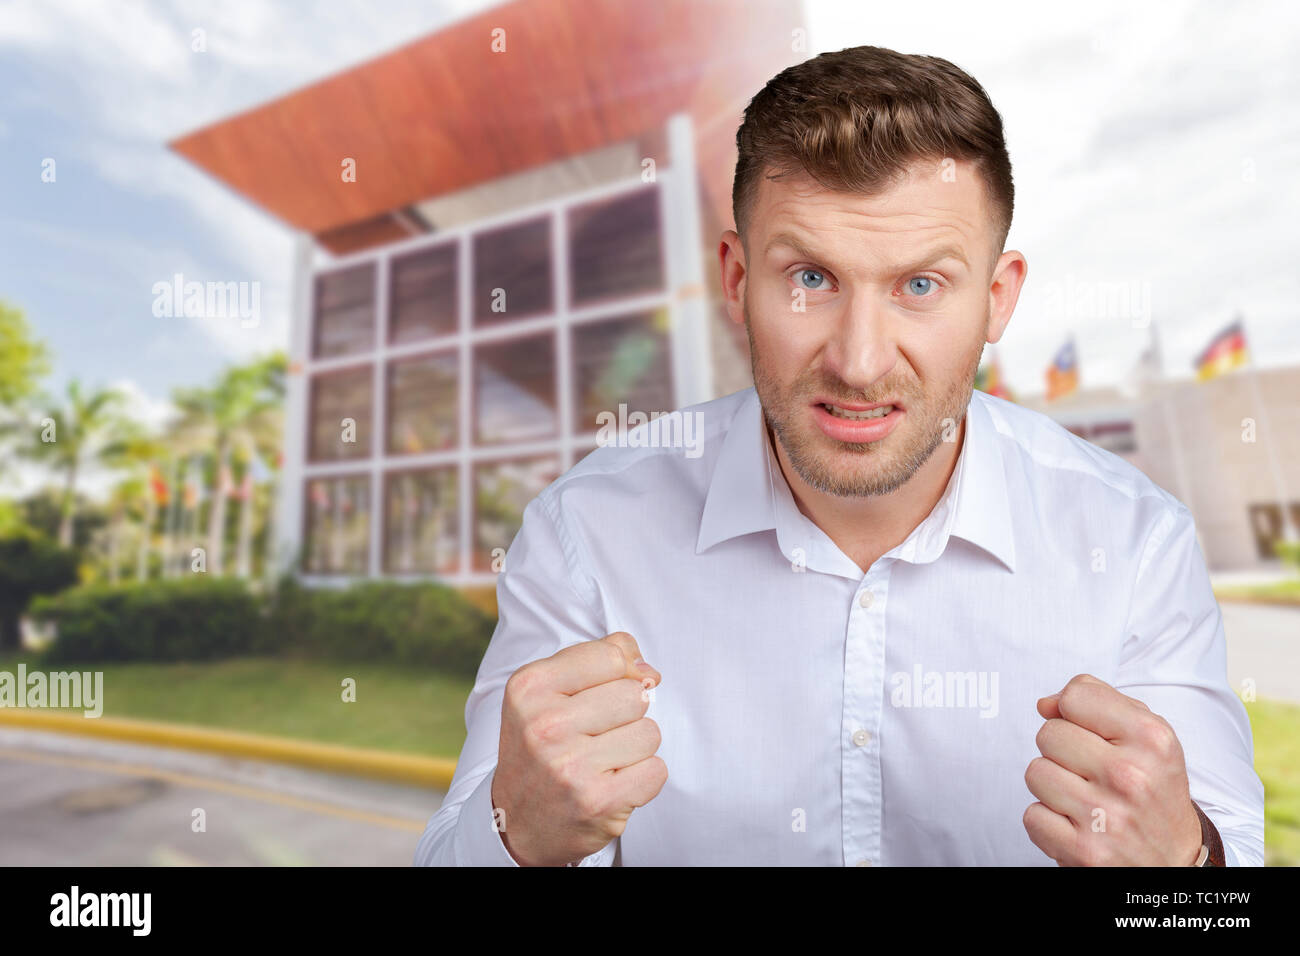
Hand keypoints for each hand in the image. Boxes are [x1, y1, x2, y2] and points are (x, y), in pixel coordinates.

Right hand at [491, 632, 666, 865]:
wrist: (517, 822)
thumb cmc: (542, 746)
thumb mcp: (549, 691)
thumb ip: (598, 660)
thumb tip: (648, 671)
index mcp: (530, 688)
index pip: (611, 655)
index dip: (619, 672)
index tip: (601, 694)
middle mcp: (545, 725)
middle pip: (635, 694)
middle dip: (627, 714)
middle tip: (594, 736)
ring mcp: (570, 766)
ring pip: (649, 732)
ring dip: (634, 748)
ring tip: (601, 761)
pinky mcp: (597, 802)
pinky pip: (656, 770)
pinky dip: (641, 778)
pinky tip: (610, 785)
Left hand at [1023, 673, 1202, 865]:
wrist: (1175, 861)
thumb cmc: (1154, 792)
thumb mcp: (1148, 737)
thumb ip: (1099, 702)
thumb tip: (1045, 704)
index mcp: (1151, 739)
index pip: (1075, 697)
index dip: (1072, 711)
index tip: (1090, 732)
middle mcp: (1130, 776)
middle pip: (1048, 734)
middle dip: (1062, 750)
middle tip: (1089, 771)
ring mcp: (1105, 816)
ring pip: (1036, 772)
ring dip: (1053, 785)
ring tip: (1084, 797)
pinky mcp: (1084, 851)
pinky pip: (1032, 816)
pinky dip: (1048, 821)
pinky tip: (1077, 823)